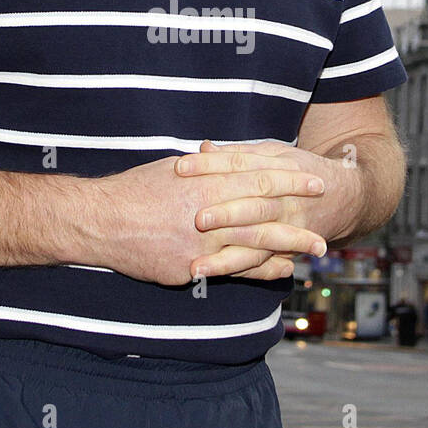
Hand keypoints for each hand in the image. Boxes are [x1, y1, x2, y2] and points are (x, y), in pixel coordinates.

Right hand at [98, 150, 329, 285]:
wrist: (99, 221)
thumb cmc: (135, 190)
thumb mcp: (174, 169)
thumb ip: (206, 166)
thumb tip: (226, 156)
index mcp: (206, 182)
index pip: (260, 178)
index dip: (291, 181)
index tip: (316, 181)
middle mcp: (208, 213)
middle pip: (264, 214)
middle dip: (299, 217)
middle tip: (328, 219)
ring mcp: (200, 244)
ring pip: (254, 245)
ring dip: (287, 247)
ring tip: (314, 249)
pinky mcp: (188, 269)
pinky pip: (232, 271)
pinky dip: (259, 270)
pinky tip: (280, 270)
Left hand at [175, 139, 361, 279]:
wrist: (346, 196)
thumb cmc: (301, 170)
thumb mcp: (274, 154)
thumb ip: (238, 153)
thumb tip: (204, 147)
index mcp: (275, 167)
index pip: (238, 163)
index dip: (210, 165)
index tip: (180, 167)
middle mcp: (283, 197)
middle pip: (252, 203)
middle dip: (225, 213)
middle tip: (196, 219)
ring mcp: (287, 226)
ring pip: (256, 241)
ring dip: (226, 257)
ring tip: (196, 266)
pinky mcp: (286, 248)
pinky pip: (261, 262)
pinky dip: (239, 271)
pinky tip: (215, 277)